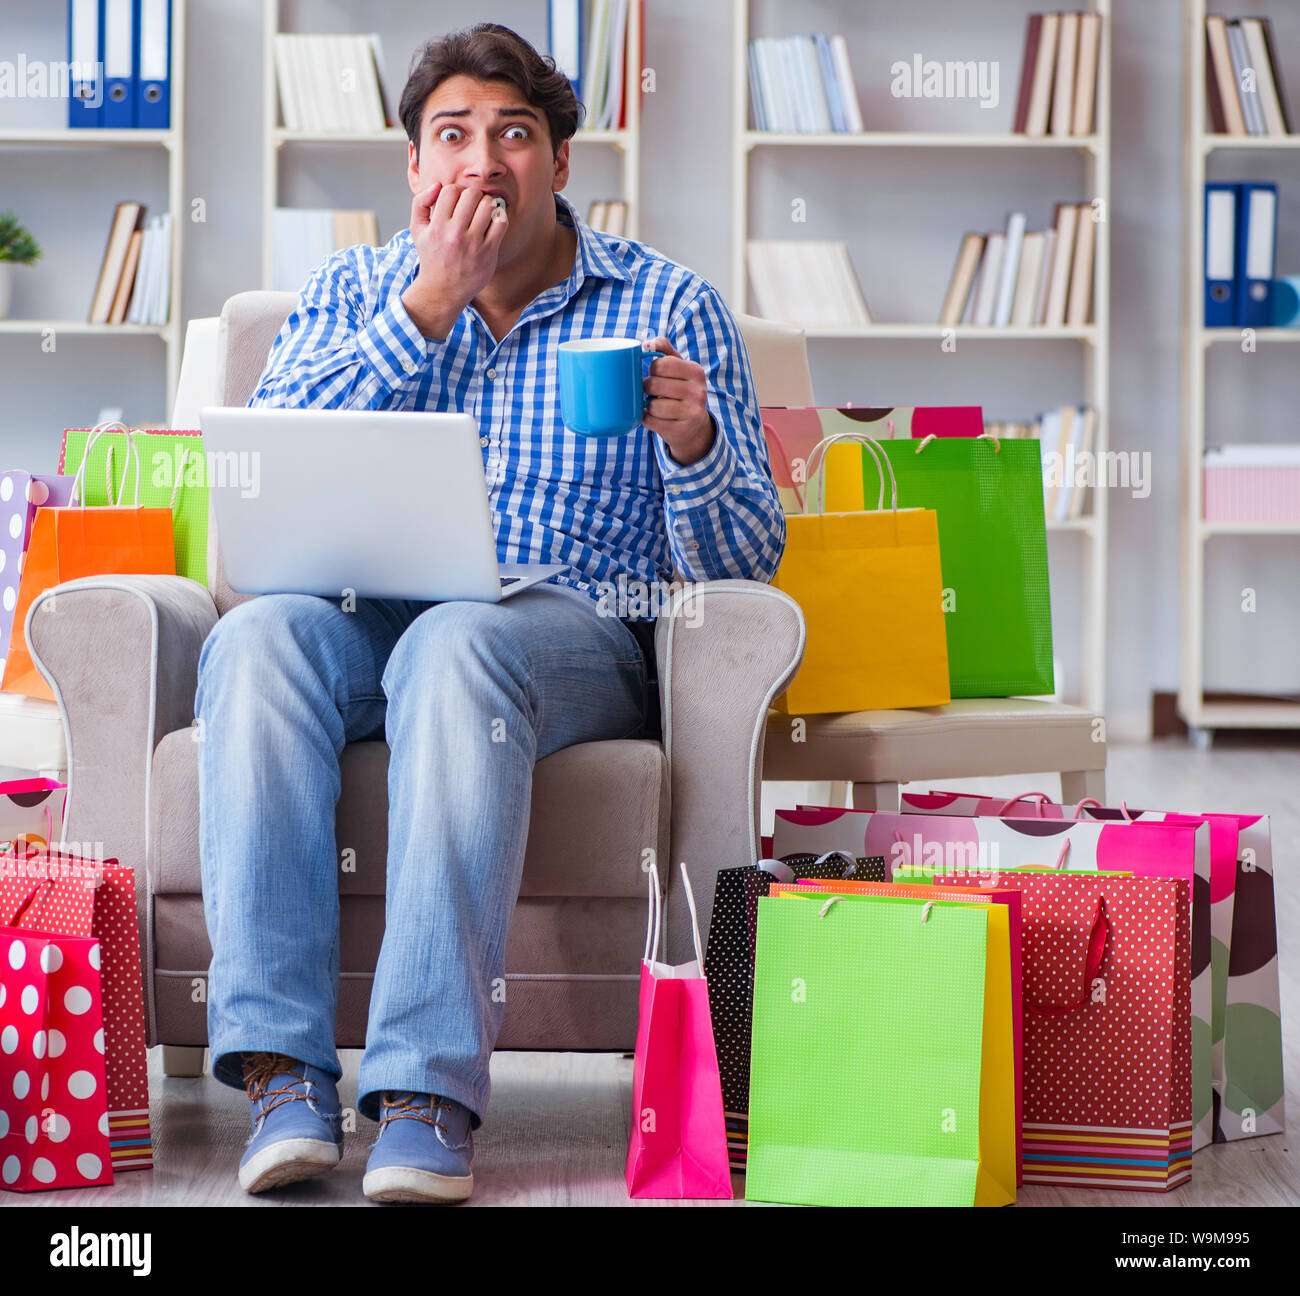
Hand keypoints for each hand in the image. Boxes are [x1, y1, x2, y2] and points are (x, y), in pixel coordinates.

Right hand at [402, 182, 508, 337]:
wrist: (443, 290)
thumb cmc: (432, 257)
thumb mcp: (417, 230)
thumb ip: (420, 203)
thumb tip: (437, 185)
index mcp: (437, 227)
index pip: (450, 190)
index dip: (455, 192)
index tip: (457, 203)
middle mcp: (455, 234)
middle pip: (471, 195)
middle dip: (473, 196)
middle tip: (472, 205)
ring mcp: (473, 244)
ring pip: (488, 205)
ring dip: (487, 204)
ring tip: (483, 212)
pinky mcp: (488, 252)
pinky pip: (501, 223)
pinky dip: (499, 216)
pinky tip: (493, 221)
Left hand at [642, 338, 715, 465]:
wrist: (694, 426)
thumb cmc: (681, 389)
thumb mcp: (678, 367)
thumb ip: (664, 349)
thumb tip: (647, 344)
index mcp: (696, 371)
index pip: (661, 364)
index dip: (653, 369)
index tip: (657, 374)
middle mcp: (698, 392)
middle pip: (654, 384)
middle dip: (647, 387)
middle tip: (652, 391)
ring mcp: (692, 412)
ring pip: (653, 405)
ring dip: (648, 405)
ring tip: (654, 404)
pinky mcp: (682, 430)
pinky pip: (651, 421)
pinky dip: (647, 418)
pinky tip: (654, 416)